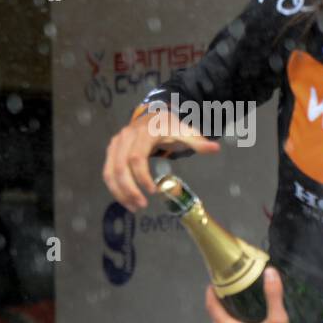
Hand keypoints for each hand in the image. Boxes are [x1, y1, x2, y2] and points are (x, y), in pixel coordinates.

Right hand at [102, 110, 219, 210]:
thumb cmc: (169, 127)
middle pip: (119, 167)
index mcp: (143, 133)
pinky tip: (126, 200)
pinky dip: (115, 189)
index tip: (153, 192)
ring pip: (109, 172)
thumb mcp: (184, 132)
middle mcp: (125, 138)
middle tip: (141, 206)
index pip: (136, 158)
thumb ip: (197, 142)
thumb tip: (215, 149)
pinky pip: (107, 173)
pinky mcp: (111, 152)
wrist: (152, 115)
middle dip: (129, 189)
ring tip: (134, 207)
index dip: (142, 177)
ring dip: (119, 193)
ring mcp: (115, 145)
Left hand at [204, 267, 322, 322]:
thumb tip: (270, 272)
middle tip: (227, 293)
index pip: (212, 308)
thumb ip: (273, 295)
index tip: (213, 284)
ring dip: (225, 321)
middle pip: (216, 320)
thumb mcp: (279, 321)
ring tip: (235, 309)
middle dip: (219, 306)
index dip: (211, 294)